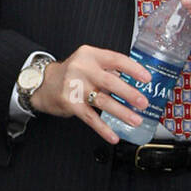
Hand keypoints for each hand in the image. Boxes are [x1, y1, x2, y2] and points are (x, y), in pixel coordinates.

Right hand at [30, 44, 150, 143]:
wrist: (43, 84)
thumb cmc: (72, 74)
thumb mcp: (88, 62)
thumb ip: (108, 69)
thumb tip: (135, 81)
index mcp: (90, 55)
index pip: (116, 59)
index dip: (133, 69)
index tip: (147, 78)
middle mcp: (82, 69)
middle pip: (110, 81)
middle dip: (129, 94)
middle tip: (143, 103)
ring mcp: (75, 87)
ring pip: (103, 101)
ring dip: (121, 112)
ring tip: (135, 120)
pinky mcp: (70, 104)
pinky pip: (90, 118)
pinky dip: (103, 128)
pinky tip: (113, 136)